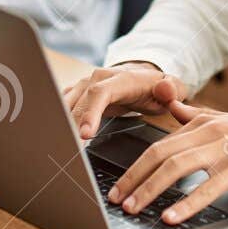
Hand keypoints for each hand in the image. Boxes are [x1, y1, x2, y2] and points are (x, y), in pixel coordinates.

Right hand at [62, 62, 188, 138]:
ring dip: (60, 126)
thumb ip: (171, 89)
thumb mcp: (172, 88)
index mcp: (120, 79)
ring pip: (65, 104)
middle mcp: (97, 79)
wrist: (142, 75)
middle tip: (67, 153)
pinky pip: (61, 107)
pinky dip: (57, 122)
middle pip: (78, 102)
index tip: (85, 135)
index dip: (90, 113)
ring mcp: (84, 85)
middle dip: (70, 128)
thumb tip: (166, 89)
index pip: (101, 93)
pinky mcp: (76, 93)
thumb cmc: (155, 88)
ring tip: (58, 150)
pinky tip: (55, 140)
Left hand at [109, 101, 227, 224]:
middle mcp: (212, 131)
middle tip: (116, 198)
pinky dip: (186, 203)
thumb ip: (197, 118)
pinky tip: (170, 216)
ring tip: (133, 207)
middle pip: (161, 153)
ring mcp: (227, 148)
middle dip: (134, 177)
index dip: (135, 165)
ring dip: (150, 189)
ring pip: (176, 167)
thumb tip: (172, 109)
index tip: (119, 184)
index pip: (160, 143)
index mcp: (205, 122)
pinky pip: (208, 187)